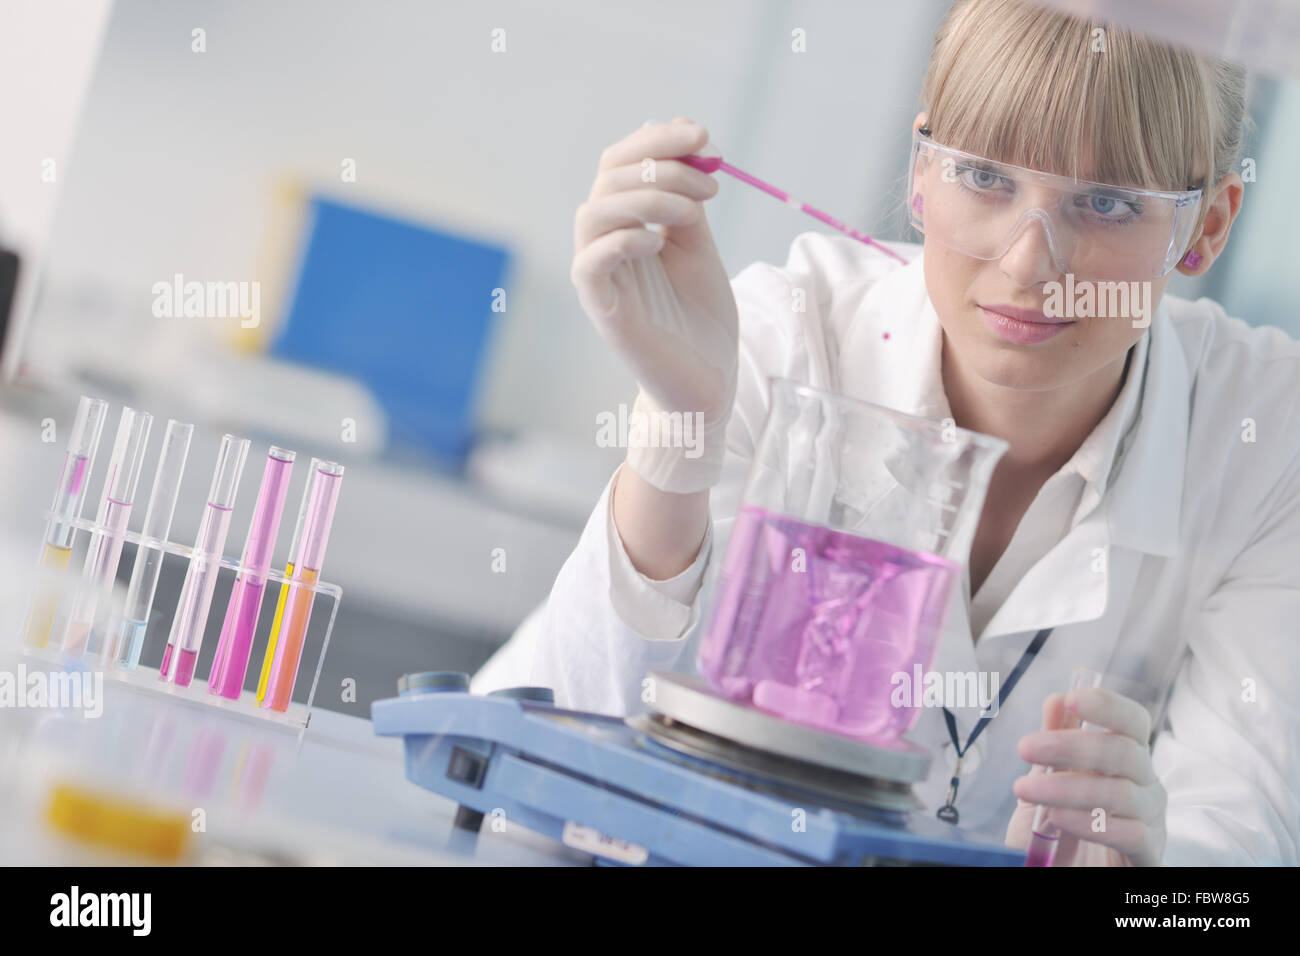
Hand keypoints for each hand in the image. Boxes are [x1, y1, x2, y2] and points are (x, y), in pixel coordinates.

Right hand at [571, 118, 738, 492]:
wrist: (708, 378)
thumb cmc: (700, 315)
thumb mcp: (699, 244)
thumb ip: (687, 199)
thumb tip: (686, 141)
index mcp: (626, 221)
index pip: (621, 162)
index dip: (657, 140)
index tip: (703, 137)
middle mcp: (605, 242)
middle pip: (608, 178)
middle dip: (662, 168)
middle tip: (710, 187)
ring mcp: (600, 274)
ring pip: (595, 212)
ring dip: (647, 199)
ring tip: (692, 214)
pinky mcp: (602, 308)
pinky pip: (591, 262)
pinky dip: (622, 241)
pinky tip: (658, 244)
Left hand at [1005, 686, 1166, 865]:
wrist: (1070, 870)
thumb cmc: (1064, 822)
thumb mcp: (1049, 779)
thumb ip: (1056, 740)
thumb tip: (1056, 699)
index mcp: (1128, 758)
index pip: (1133, 722)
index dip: (1107, 706)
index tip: (1071, 699)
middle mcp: (1147, 784)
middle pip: (1124, 752)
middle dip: (1071, 746)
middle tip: (1026, 747)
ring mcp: (1152, 819)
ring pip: (1121, 793)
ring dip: (1067, 788)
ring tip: (1026, 789)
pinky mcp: (1149, 855)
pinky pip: (1130, 834)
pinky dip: (1091, 824)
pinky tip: (1058, 818)